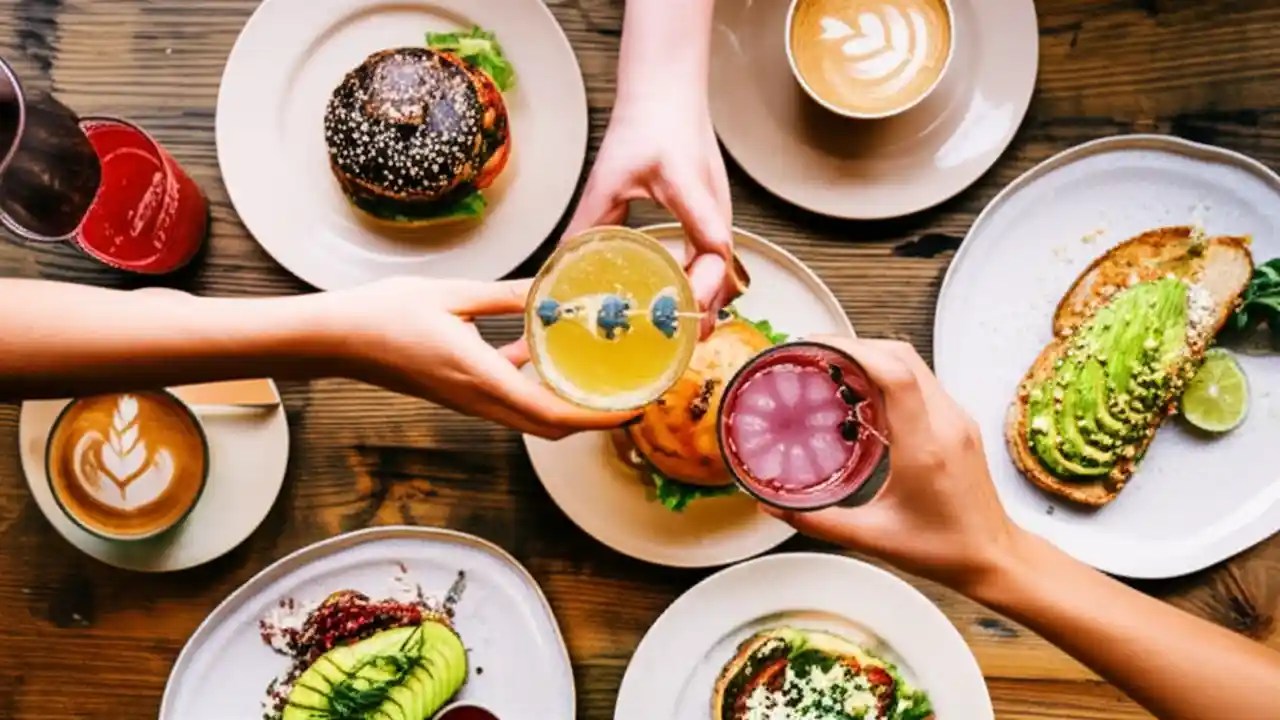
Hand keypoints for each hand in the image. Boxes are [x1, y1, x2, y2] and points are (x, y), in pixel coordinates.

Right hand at [327, 277, 635, 438]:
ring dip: (569, 406)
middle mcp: (480, 400)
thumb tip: (552, 290)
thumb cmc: (385, 314)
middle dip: (594, 419)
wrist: (338, 338)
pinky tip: (545, 352)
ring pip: (532, 418)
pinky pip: (511, 401)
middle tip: (628, 395)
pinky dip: (539, 389)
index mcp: (481, 378)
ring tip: (600, 377)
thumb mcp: (454, 294)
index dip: (598, 417)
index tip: (632, 408)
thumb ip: (507, 295)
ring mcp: (470, 402)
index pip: (553, 413)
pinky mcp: (461, 394)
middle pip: (549, 427)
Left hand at [567, 91, 740, 331]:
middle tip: (681, 346)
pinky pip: (717, 256)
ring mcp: (719, 211)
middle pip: (724, 272)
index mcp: (693, 195)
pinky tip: (683, 296)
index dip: (702, 286)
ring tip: (683, 333)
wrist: (669, 91)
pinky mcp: (714, 211)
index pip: (713, 249)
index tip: (683, 312)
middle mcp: (715, 208)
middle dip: (705, 310)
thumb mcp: (607, 178)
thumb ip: (587, 222)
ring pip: (724, 267)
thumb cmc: (645, 126)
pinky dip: (705, 281)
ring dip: (707, 299)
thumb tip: (561, 264)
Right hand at [763, 336, 1018, 593]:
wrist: (993, 556)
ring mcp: (956, 419)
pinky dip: (887, 373)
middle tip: (813, 353)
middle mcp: (946, 423)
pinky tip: (861, 392)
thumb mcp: (872, 539)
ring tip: (831, 366)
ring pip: (912, 363)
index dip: (853, 350)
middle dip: (854, 345)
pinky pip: (921, 380)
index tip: (815, 347)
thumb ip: (817, 522)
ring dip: (871, 355)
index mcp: (925, 447)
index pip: (895, 374)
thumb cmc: (943, 549)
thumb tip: (772, 508)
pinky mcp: (957, 422)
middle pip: (901, 355)